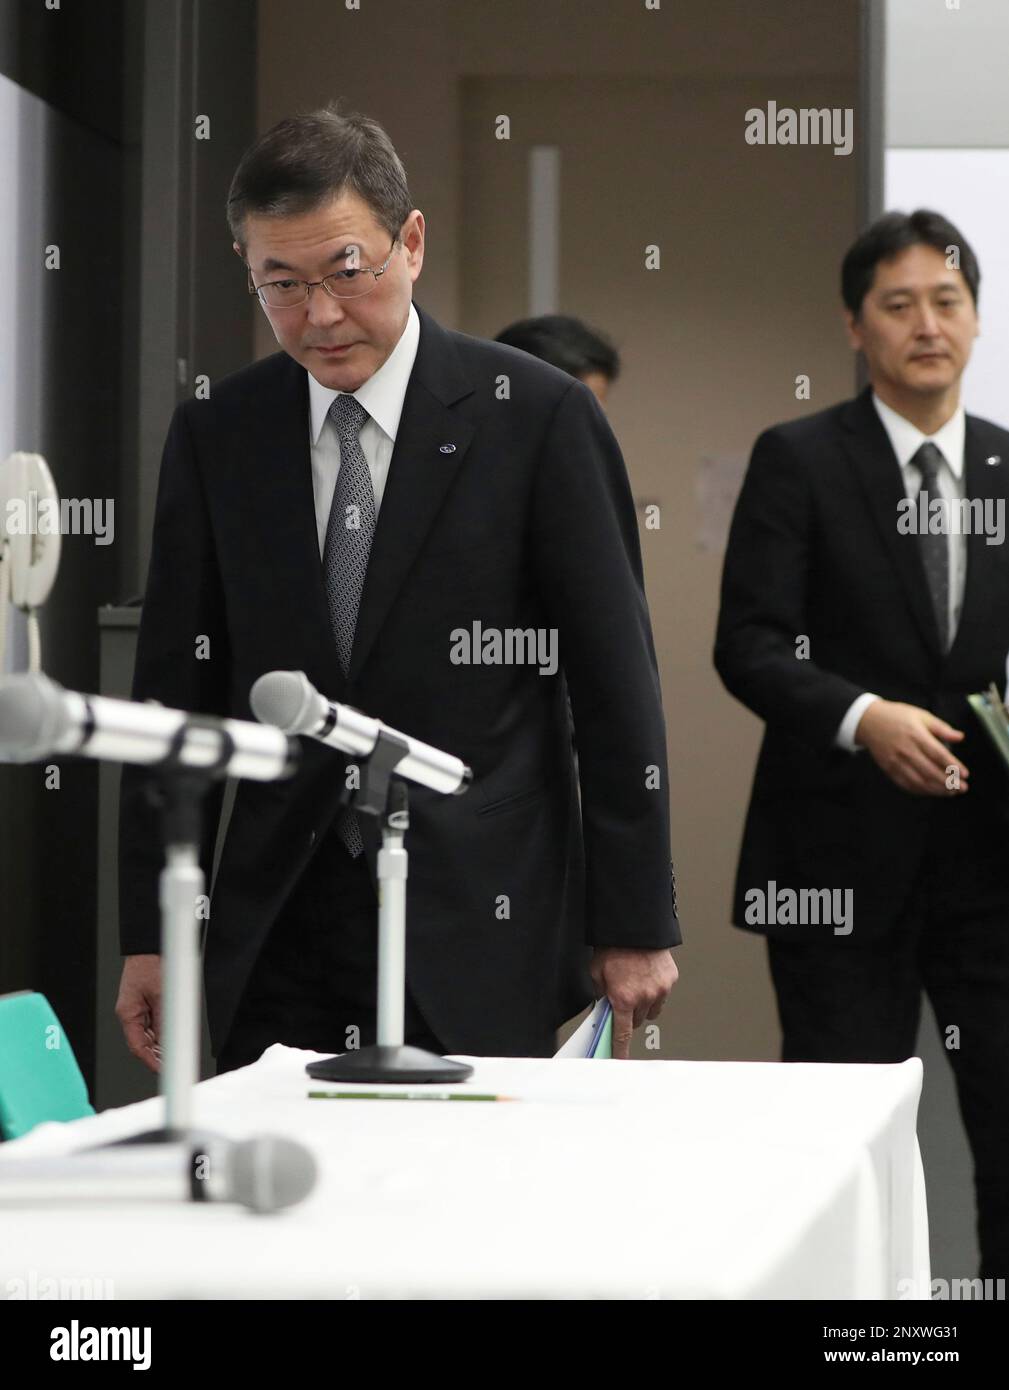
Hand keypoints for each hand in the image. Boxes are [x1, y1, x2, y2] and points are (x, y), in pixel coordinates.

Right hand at [115, 953, 162, 1072]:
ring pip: (148, 1035)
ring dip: (161, 1044)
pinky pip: (152, 1024)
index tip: (163, 1069)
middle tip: (173, 1063)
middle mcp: (130, 1013)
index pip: (137, 1046)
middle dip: (157, 1054)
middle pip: (142, 1043)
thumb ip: (165, 1020)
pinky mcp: (145, 1004)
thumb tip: (170, 1041)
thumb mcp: (163, 995)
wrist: (151, 946)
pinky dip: (161, 1033)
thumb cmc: (151, 964)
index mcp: (128, 1013)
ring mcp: (137, 1009)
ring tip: (175, 1054)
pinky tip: (172, 1037)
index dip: (150, 1060)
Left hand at [589, 946, 677, 1059]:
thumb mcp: (596, 972)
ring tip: (635, 985)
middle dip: (629, 1015)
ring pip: (652, 1010)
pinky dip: (655, 990)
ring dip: (644, 1004)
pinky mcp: (670, 979)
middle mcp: (644, 998)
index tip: (620, 1060)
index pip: (622, 1033)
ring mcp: (660, 989)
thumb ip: (600, 992)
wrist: (634, 926)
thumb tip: (603, 1004)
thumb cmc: (614, 946)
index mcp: (623, 999)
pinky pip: (663, 994)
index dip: (620, 1049)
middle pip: (638, 1021)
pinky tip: (646, 975)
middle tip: (623, 999)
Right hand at [855, 699, 967, 796]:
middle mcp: (906, 750)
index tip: (965, 774)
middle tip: (962, 787)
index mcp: (916, 735)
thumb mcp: (921, 715)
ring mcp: (896, 761)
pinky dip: (921, 791)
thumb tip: (960, 737)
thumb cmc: (897, 716)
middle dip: (949, 782)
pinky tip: (932, 791)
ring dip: (937, 790)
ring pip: (919, 781)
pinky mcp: (889, 768)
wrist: (869, 721)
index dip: (953, 766)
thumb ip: (941, 728)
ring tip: (951, 792)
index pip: (938, 754)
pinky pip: (906, 784)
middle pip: (930, 771)